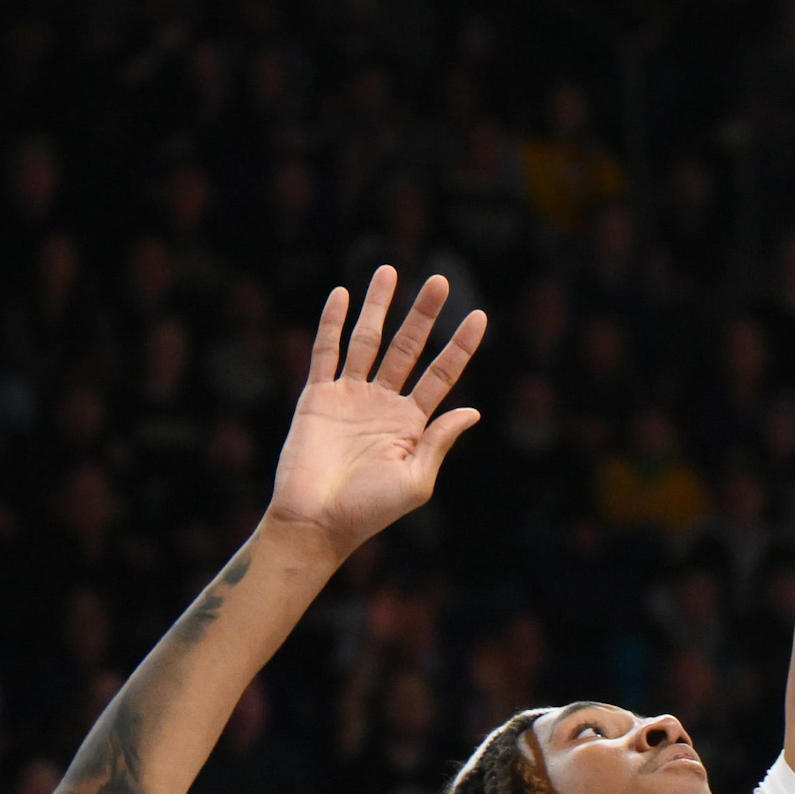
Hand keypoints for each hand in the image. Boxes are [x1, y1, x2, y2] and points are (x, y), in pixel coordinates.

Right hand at [262, 270, 484, 555]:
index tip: (478, 317)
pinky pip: (326, 352)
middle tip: (440, 280)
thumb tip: (472, 409)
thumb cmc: (368, 511)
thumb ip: (440, 441)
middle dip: (424, 314)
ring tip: (390, 270)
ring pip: (367, 341)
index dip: (460, 346)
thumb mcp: (416, 480)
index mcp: (411, 424)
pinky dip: (332, 323)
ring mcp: (349, 397)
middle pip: (408, 348)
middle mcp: (382, 404)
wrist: (316, 522)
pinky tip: (342, 295)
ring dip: (378, 306)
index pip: (441, 374)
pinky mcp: (317, 397)